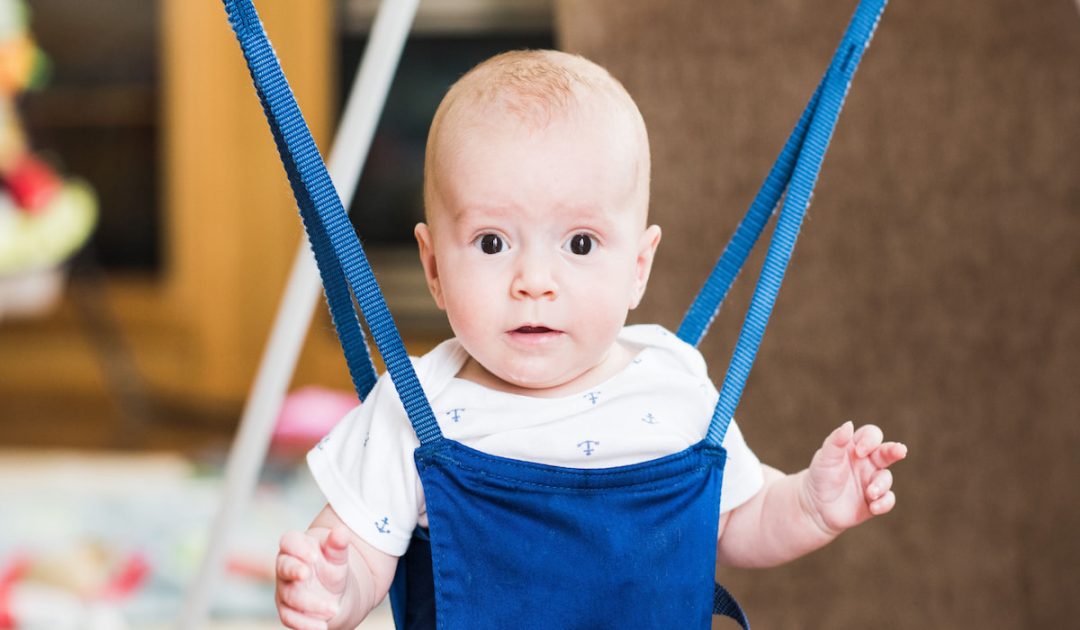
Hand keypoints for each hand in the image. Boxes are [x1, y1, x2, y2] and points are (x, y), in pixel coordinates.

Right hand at [275, 527, 356, 629]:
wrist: (334, 590)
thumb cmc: (331, 565)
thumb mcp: (338, 555)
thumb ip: (338, 544)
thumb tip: (342, 531)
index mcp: (296, 546)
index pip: (289, 541)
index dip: (298, 547)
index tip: (314, 555)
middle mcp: (285, 567)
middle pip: (284, 567)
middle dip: (293, 570)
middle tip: (306, 574)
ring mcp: (284, 589)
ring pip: (290, 595)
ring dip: (309, 603)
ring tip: (333, 609)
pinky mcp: (287, 610)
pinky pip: (290, 618)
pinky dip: (305, 623)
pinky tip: (321, 626)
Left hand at [802, 421, 907, 536]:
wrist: (816, 506)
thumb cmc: (820, 476)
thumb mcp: (825, 458)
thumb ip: (836, 441)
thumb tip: (849, 424)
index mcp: (856, 448)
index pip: (871, 435)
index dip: (870, 440)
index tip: (859, 452)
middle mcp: (868, 462)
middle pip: (887, 452)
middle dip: (895, 450)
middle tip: (901, 450)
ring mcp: (872, 481)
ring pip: (886, 478)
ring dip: (881, 485)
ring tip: (870, 493)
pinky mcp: (875, 500)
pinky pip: (888, 499)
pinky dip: (883, 503)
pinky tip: (873, 506)